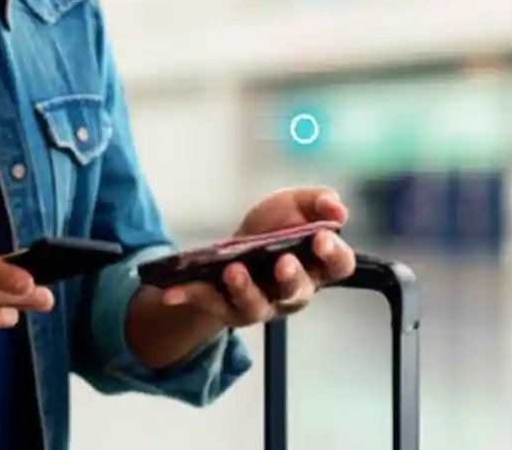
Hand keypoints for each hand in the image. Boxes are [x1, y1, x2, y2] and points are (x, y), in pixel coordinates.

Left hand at [161, 187, 356, 326]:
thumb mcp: (294, 205)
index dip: (333, 255)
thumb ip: (317, 202)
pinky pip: (209, 304)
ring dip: (244, 289)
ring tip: (232, 271)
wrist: (235, 249)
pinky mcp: (227, 308)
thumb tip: (335, 207)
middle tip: (282, 262)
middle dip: (291, 278)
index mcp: (316, 265)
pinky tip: (172, 291)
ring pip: (256, 305)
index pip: (338, 266)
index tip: (321, 239)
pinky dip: (191, 296)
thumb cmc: (273, 229)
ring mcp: (260, 303)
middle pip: (298, 292)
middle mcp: (292, 291)